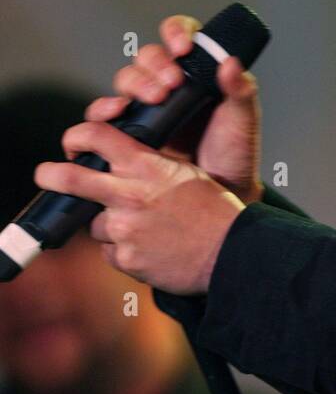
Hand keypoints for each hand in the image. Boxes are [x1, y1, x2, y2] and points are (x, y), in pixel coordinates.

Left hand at [34, 122, 245, 294]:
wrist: (231, 252)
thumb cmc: (214, 211)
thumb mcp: (184, 172)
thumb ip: (148, 167)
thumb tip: (121, 165)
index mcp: (146, 166)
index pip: (96, 135)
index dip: (79, 135)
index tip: (74, 141)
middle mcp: (129, 194)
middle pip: (70, 178)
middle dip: (51, 174)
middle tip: (46, 174)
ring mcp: (124, 228)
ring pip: (95, 223)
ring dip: (110, 225)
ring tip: (143, 228)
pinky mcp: (126, 258)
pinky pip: (112, 253)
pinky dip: (124, 251)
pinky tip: (150, 248)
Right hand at [83, 14, 263, 205]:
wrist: (219, 194)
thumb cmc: (234, 154)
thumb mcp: (243, 121)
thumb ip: (241, 92)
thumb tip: (231, 63)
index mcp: (197, 73)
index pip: (180, 37)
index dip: (176, 33)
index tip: (184, 47)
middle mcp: (168, 85)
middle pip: (147, 57)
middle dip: (155, 65)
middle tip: (171, 84)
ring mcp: (146, 107)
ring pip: (126, 80)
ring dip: (133, 84)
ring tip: (151, 100)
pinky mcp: (128, 132)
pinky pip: (106, 113)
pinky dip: (104, 109)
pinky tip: (114, 113)